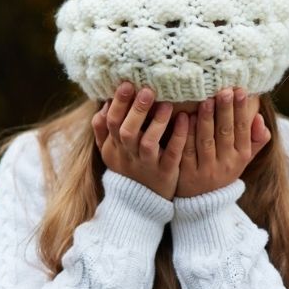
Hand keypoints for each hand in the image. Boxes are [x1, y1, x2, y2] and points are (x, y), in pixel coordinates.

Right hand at [93, 82, 189, 199]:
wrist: (139, 205)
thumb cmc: (127, 169)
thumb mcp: (109, 151)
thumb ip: (103, 130)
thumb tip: (103, 103)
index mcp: (113, 147)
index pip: (109, 123)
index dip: (117, 103)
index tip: (127, 83)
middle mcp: (127, 155)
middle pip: (126, 132)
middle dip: (135, 110)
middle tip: (147, 89)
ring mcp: (146, 165)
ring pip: (148, 143)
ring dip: (157, 123)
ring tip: (166, 104)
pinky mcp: (166, 173)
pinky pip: (171, 154)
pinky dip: (178, 137)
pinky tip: (185, 120)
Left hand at [176, 88, 270, 197]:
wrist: (203, 202)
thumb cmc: (223, 170)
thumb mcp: (243, 158)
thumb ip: (255, 139)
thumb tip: (259, 117)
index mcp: (241, 157)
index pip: (242, 130)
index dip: (241, 110)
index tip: (240, 90)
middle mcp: (225, 164)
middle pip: (225, 133)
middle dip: (225, 111)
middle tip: (224, 90)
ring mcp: (205, 170)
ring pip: (206, 141)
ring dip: (206, 120)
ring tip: (206, 100)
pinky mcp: (186, 173)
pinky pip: (186, 150)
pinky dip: (186, 134)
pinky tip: (185, 117)